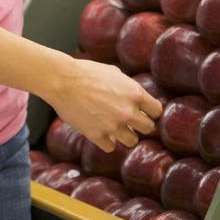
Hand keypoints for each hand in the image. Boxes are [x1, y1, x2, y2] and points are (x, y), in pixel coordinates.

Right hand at [47, 57, 162, 152]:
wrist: (63, 80)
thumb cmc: (87, 72)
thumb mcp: (114, 72)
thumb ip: (128, 86)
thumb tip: (137, 96)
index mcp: (135, 93)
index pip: (157, 111)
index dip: (150, 111)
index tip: (144, 111)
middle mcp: (128, 111)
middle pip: (148, 128)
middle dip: (140, 124)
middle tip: (131, 121)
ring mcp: (113, 125)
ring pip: (132, 141)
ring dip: (125, 134)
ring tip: (115, 126)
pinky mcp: (98, 136)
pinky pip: (111, 147)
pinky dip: (107, 140)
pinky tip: (101, 131)